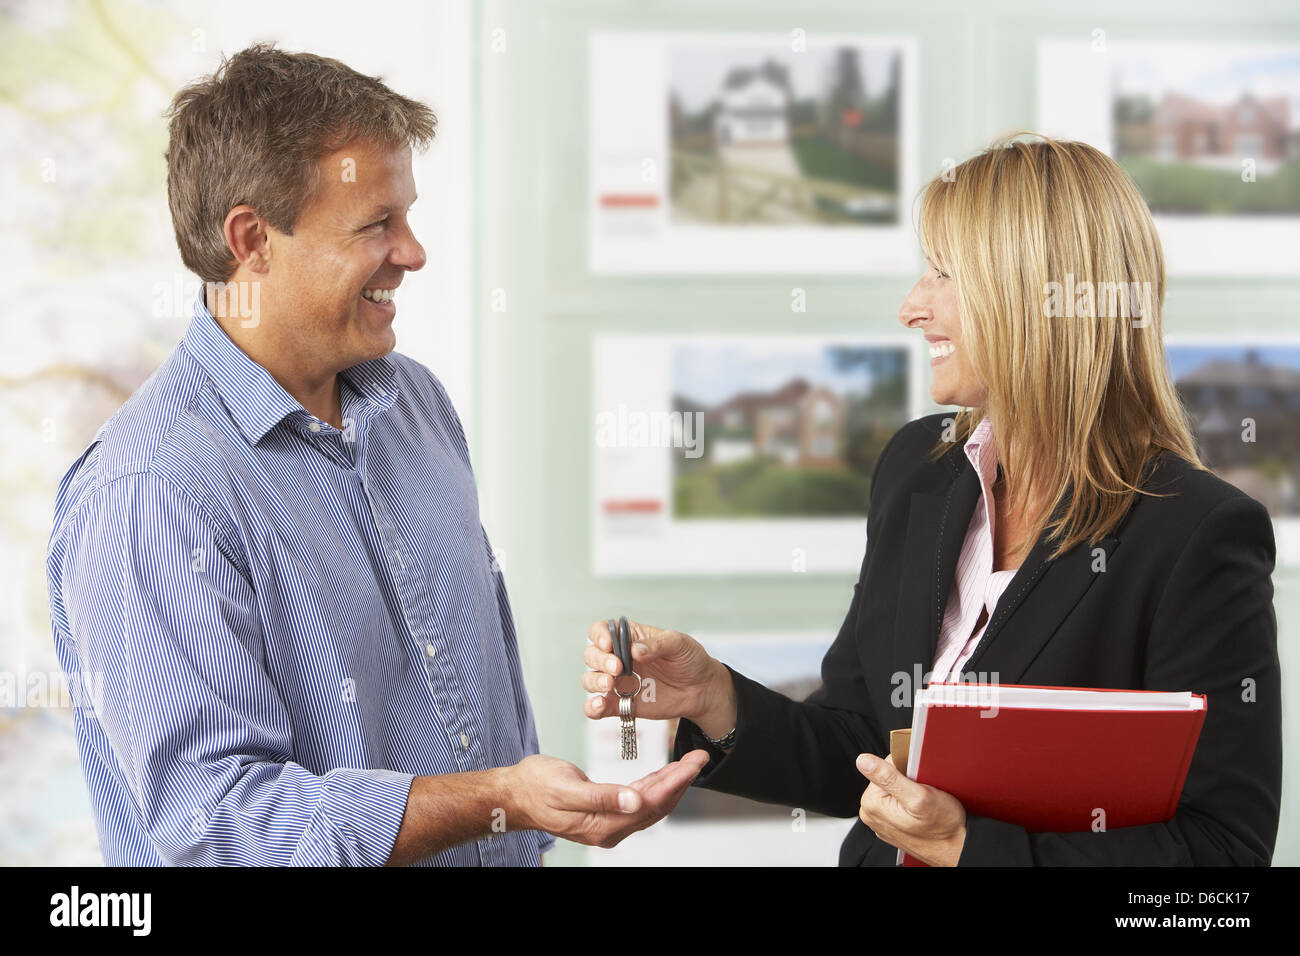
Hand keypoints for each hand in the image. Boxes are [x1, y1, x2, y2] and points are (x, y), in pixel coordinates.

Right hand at [505, 751, 710, 847]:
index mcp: (602, 825)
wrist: (515, 794)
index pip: (649, 804)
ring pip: (650, 804)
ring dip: (671, 783)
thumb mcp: (566, 787)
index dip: (674, 783)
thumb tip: (636, 800)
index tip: (692, 764)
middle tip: (699, 758)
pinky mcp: (606, 813)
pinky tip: (663, 773)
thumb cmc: (535, 787)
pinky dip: (654, 785)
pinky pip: (638, 801)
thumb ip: (602, 796)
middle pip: (656, 806)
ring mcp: (608, 823)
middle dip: (681, 781)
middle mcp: (610, 828)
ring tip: (688, 763)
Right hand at [582, 619, 735, 737]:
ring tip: (610, 684)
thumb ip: (658, 644)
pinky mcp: (621, 704)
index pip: (601, 631)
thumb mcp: (679, 644)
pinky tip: (599, 706)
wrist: (702, 689)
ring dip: (594, 682)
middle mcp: (618, 658)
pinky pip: (598, 708)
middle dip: (600, 661)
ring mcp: (618, 682)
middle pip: (592, 655)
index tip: (609, 645)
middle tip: (618, 668)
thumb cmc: (690, 660)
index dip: (599, 636)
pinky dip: (592, 708)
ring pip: (590, 680)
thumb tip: (634, 650)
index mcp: (629, 638)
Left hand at [856, 753, 966, 866]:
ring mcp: (881, 820)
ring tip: (923, 802)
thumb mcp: (918, 797)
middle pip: (887, 777)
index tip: (919, 781)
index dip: (906, 768)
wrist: (956, 848)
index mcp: (872, 804)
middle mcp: (871, 813)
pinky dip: (910, 801)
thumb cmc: (942, 827)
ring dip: (910, 790)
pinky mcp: (891, 824)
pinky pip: (898, 802)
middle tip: (923, 793)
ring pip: (893, 789)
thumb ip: (888, 777)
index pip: (884, 766)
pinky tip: (921, 809)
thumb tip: (863, 760)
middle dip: (907, 780)